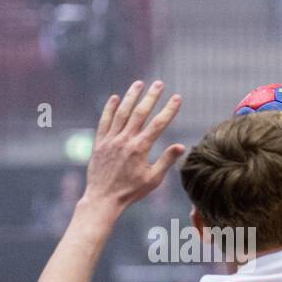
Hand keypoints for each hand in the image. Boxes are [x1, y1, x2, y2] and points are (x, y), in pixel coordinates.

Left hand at [83, 81, 183, 209]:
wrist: (104, 198)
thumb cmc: (131, 191)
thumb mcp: (153, 179)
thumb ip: (166, 161)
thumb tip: (181, 146)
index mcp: (140, 148)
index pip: (158, 124)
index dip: (169, 109)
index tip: (177, 98)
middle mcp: (125, 140)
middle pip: (140, 112)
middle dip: (151, 96)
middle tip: (159, 83)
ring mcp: (110, 139)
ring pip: (121, 112)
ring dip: (130, 96)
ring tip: (139, 83)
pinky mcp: (99, 142)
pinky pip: (104, 121)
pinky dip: (109, 108)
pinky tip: (114, 98)